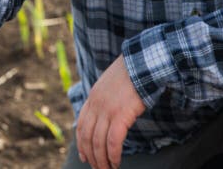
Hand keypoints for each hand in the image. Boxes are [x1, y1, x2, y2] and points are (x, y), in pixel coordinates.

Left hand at [76, 54, 145, 168]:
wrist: (142, 63)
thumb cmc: (131, 73)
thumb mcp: (110, 84)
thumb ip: (105, 98)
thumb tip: (107, 113)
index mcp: (93, 97)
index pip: (81, 124)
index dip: (81, 143)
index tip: (84, 156)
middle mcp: (96, 104)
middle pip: (87, 137)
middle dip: (91, 156)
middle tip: (97, 168)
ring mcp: (107, 110)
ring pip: (98, 142)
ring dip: (102, 160)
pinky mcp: (121, 115)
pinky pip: (113, 141)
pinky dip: (113, 155)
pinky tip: (116, 162)